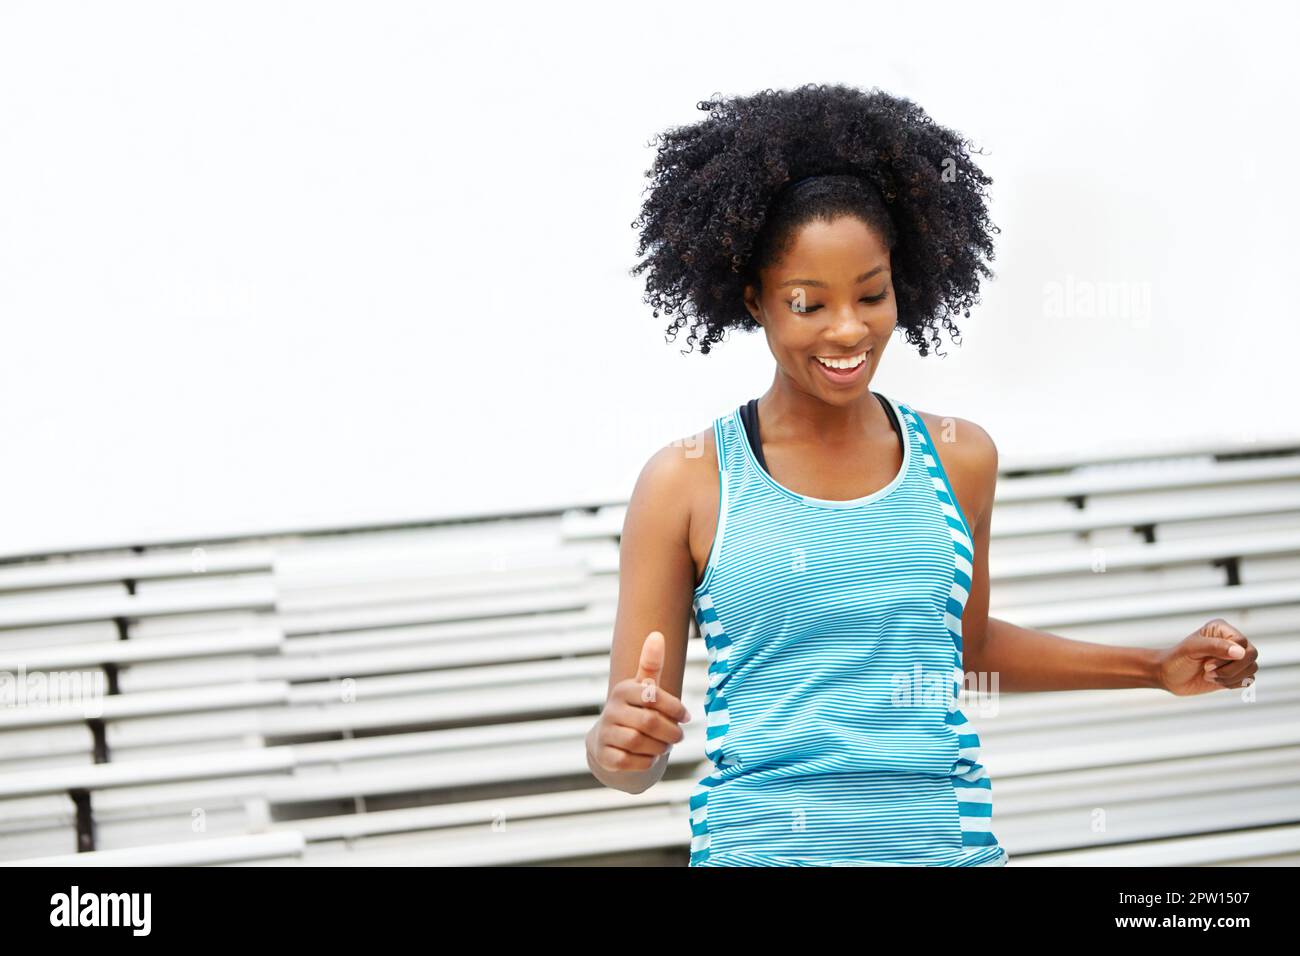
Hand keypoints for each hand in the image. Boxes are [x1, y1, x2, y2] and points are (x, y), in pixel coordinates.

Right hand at [588, 630, 692, 772]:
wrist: (609, 738)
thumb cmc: (636, 709)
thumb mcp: (645, 688)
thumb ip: (652, 664)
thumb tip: (657, 634)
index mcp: (624, 690)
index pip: (654, 697)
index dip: (675, 709)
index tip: (686, 717)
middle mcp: (611, 710)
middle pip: (649, 722)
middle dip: (670, 732)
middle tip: (678, 737)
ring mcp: (605, 733)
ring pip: (639, 742)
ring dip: (659, 747)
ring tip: (665, 746)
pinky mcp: (604, 755)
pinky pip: (630, 761)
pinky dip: (646, 762)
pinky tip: (649, 757)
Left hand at [1155, 618, 1257, 696]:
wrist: (1168, 676)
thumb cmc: (1177, 659)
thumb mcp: (1191, 649)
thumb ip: (1215, 647)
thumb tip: (1241, 652)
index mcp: (1221, 629)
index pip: (1241, 641)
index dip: (1227, 657)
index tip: (1206, 664)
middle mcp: (1231, 641)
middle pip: (1251, 654)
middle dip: (1231, 668)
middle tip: (1207, 671)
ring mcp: (1235, 657)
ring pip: (1251, 668)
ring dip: (1230, 677)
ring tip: (1208, 676)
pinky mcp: (1236, 673)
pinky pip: (1248, 680)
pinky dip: (1232, 684)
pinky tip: (1214, 681)